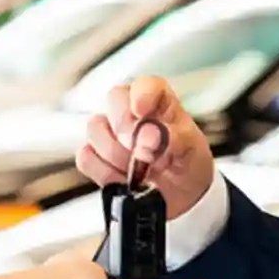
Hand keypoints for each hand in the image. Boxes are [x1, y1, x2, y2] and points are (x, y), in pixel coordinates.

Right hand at [76, 76, 215, 218]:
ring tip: (141, 171)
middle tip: (143, 152)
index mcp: (160, 100)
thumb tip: (150, 135)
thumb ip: (175, 139)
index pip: (147, 84)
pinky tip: (125, 180)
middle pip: (114, 98)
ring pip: (95, 128)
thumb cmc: (188, 162)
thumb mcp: (192, 150)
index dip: (142, 94)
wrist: (180, 194)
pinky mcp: (95, 155)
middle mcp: (131, 109)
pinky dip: (106, 173)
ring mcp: (110, 131)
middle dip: (127, 128)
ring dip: (118, 155)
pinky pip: (86, 157)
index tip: (142, 111)